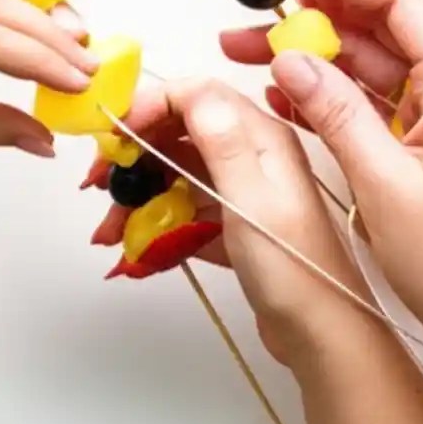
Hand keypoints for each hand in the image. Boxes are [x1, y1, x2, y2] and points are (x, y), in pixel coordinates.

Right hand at [87, 79, 372, 362]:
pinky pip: (187, 210)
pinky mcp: (237, 224)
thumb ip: (223, 143)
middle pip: (181, 132)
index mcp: (263, 138)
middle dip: (135, 153)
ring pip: (178, 174)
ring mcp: (245, 191)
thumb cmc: (294, 271)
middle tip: (100, 183)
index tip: (113, 134)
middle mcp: (254, 156)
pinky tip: (139, 251)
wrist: (322, 335)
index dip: (149, 106)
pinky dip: (159, 225)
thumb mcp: (252, 200)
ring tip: (112, 231)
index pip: (197, 95)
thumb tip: (193, 88)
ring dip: (140, 196)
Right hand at [220, 0, 422, 358]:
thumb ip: (335, 111)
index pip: (400, 4)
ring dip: (317, 62)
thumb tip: (291, 58)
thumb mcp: (380, 182)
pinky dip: (336, 100)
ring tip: (253, 60)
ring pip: (375, 68)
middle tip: (250, 29)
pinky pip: (380, 105)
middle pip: (381, 32)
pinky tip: (288, 99)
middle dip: (313, 24)